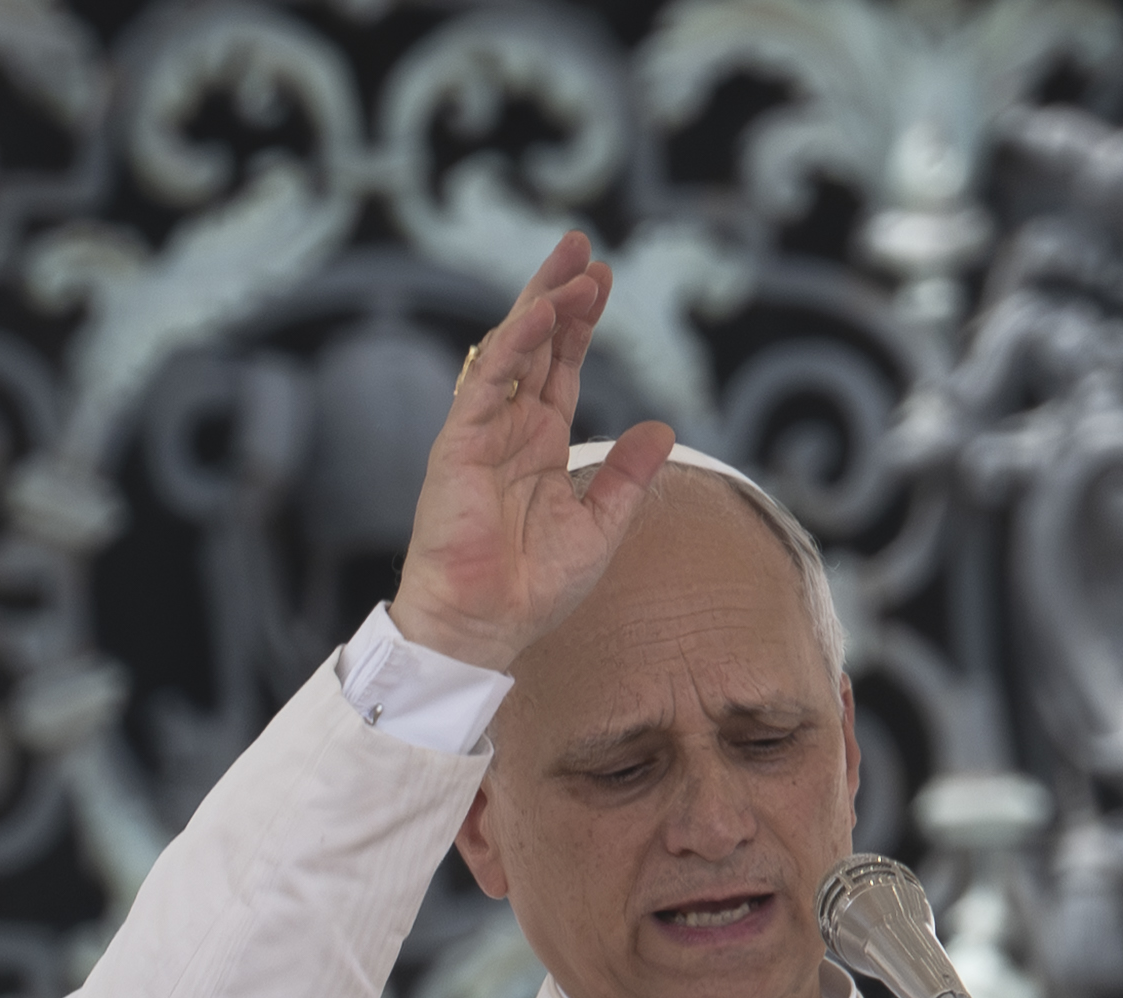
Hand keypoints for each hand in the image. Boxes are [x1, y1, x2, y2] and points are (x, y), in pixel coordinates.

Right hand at [389, 231, 677, 671]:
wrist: (486, 626)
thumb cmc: (534, 587)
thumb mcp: (602, 526)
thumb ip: (629, 476)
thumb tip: (662, 426)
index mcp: (540, 445)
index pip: (562, 368)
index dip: (581, 324)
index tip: (603, 279)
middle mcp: (510, 429)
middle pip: (537, 345)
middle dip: (560, 294)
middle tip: (584, 247)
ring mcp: (482, 432)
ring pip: (513, 350)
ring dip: (542, 304)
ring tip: (573, 264)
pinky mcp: (460, 445)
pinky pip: (489, 381)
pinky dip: (515, 343)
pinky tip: (543, 310)